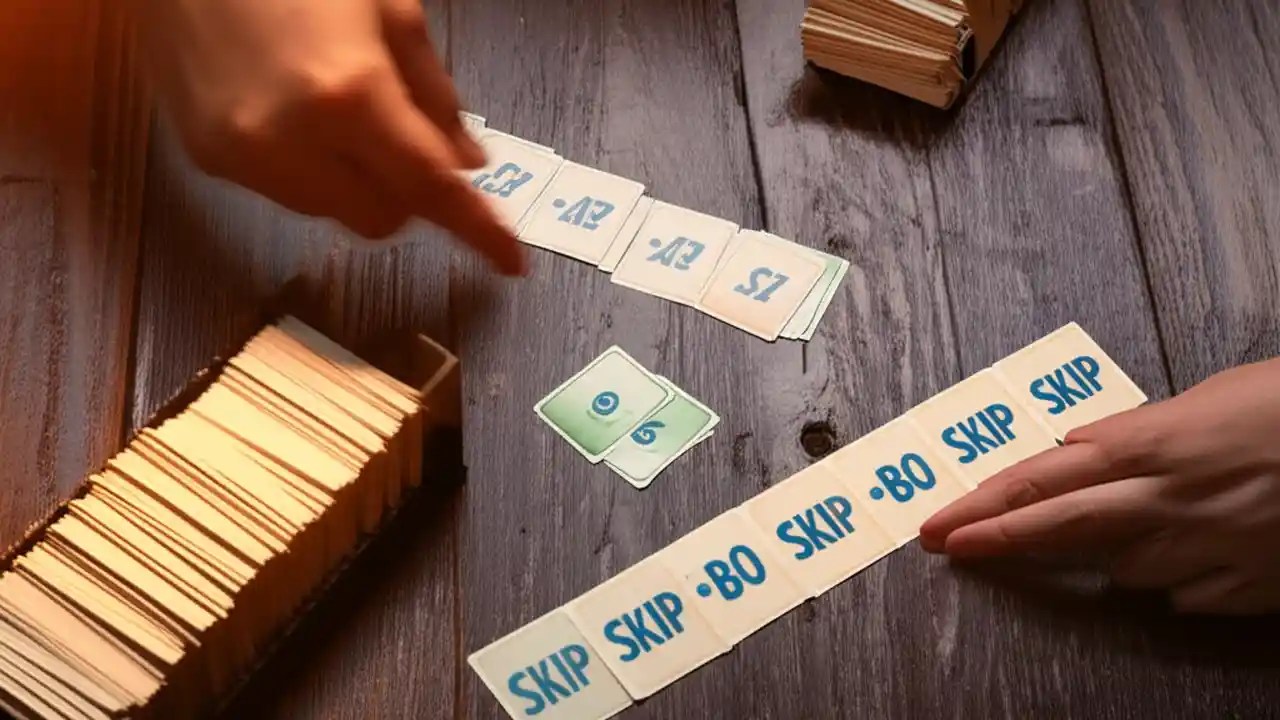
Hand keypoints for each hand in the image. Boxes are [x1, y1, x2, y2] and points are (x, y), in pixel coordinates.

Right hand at [132, 0, 523, 274]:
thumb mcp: (387, 9)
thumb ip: (434, 96)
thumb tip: (467, 164)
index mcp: (349, 93)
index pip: (431, 188)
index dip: (477, 230)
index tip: (511, 261)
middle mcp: (291, 141)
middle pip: (382, 220)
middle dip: (406, 192)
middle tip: (404, 140)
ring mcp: (242, 157)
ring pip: (331, 213)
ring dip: (354, 181)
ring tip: (336, 109)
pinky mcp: (207, 158)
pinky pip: (282, 193)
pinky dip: (306, 169)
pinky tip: (292, 111)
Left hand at [920, 358, 1279, 614]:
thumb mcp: (1206, 401)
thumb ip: (1138, 434)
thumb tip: (1082, 453)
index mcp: (1153, 443)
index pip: (1043, 478)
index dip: (986, 503)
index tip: (942, 522)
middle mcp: (1167, 499)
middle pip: (1059, 526)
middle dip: (996, 539)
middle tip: (947, 547)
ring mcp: (1206, 548)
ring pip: (1124, 568)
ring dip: (1111, 550)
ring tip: (1142, 519)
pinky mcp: (1247, 585)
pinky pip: (1184, 594)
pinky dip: (1175, 577)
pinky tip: (1193, 552)